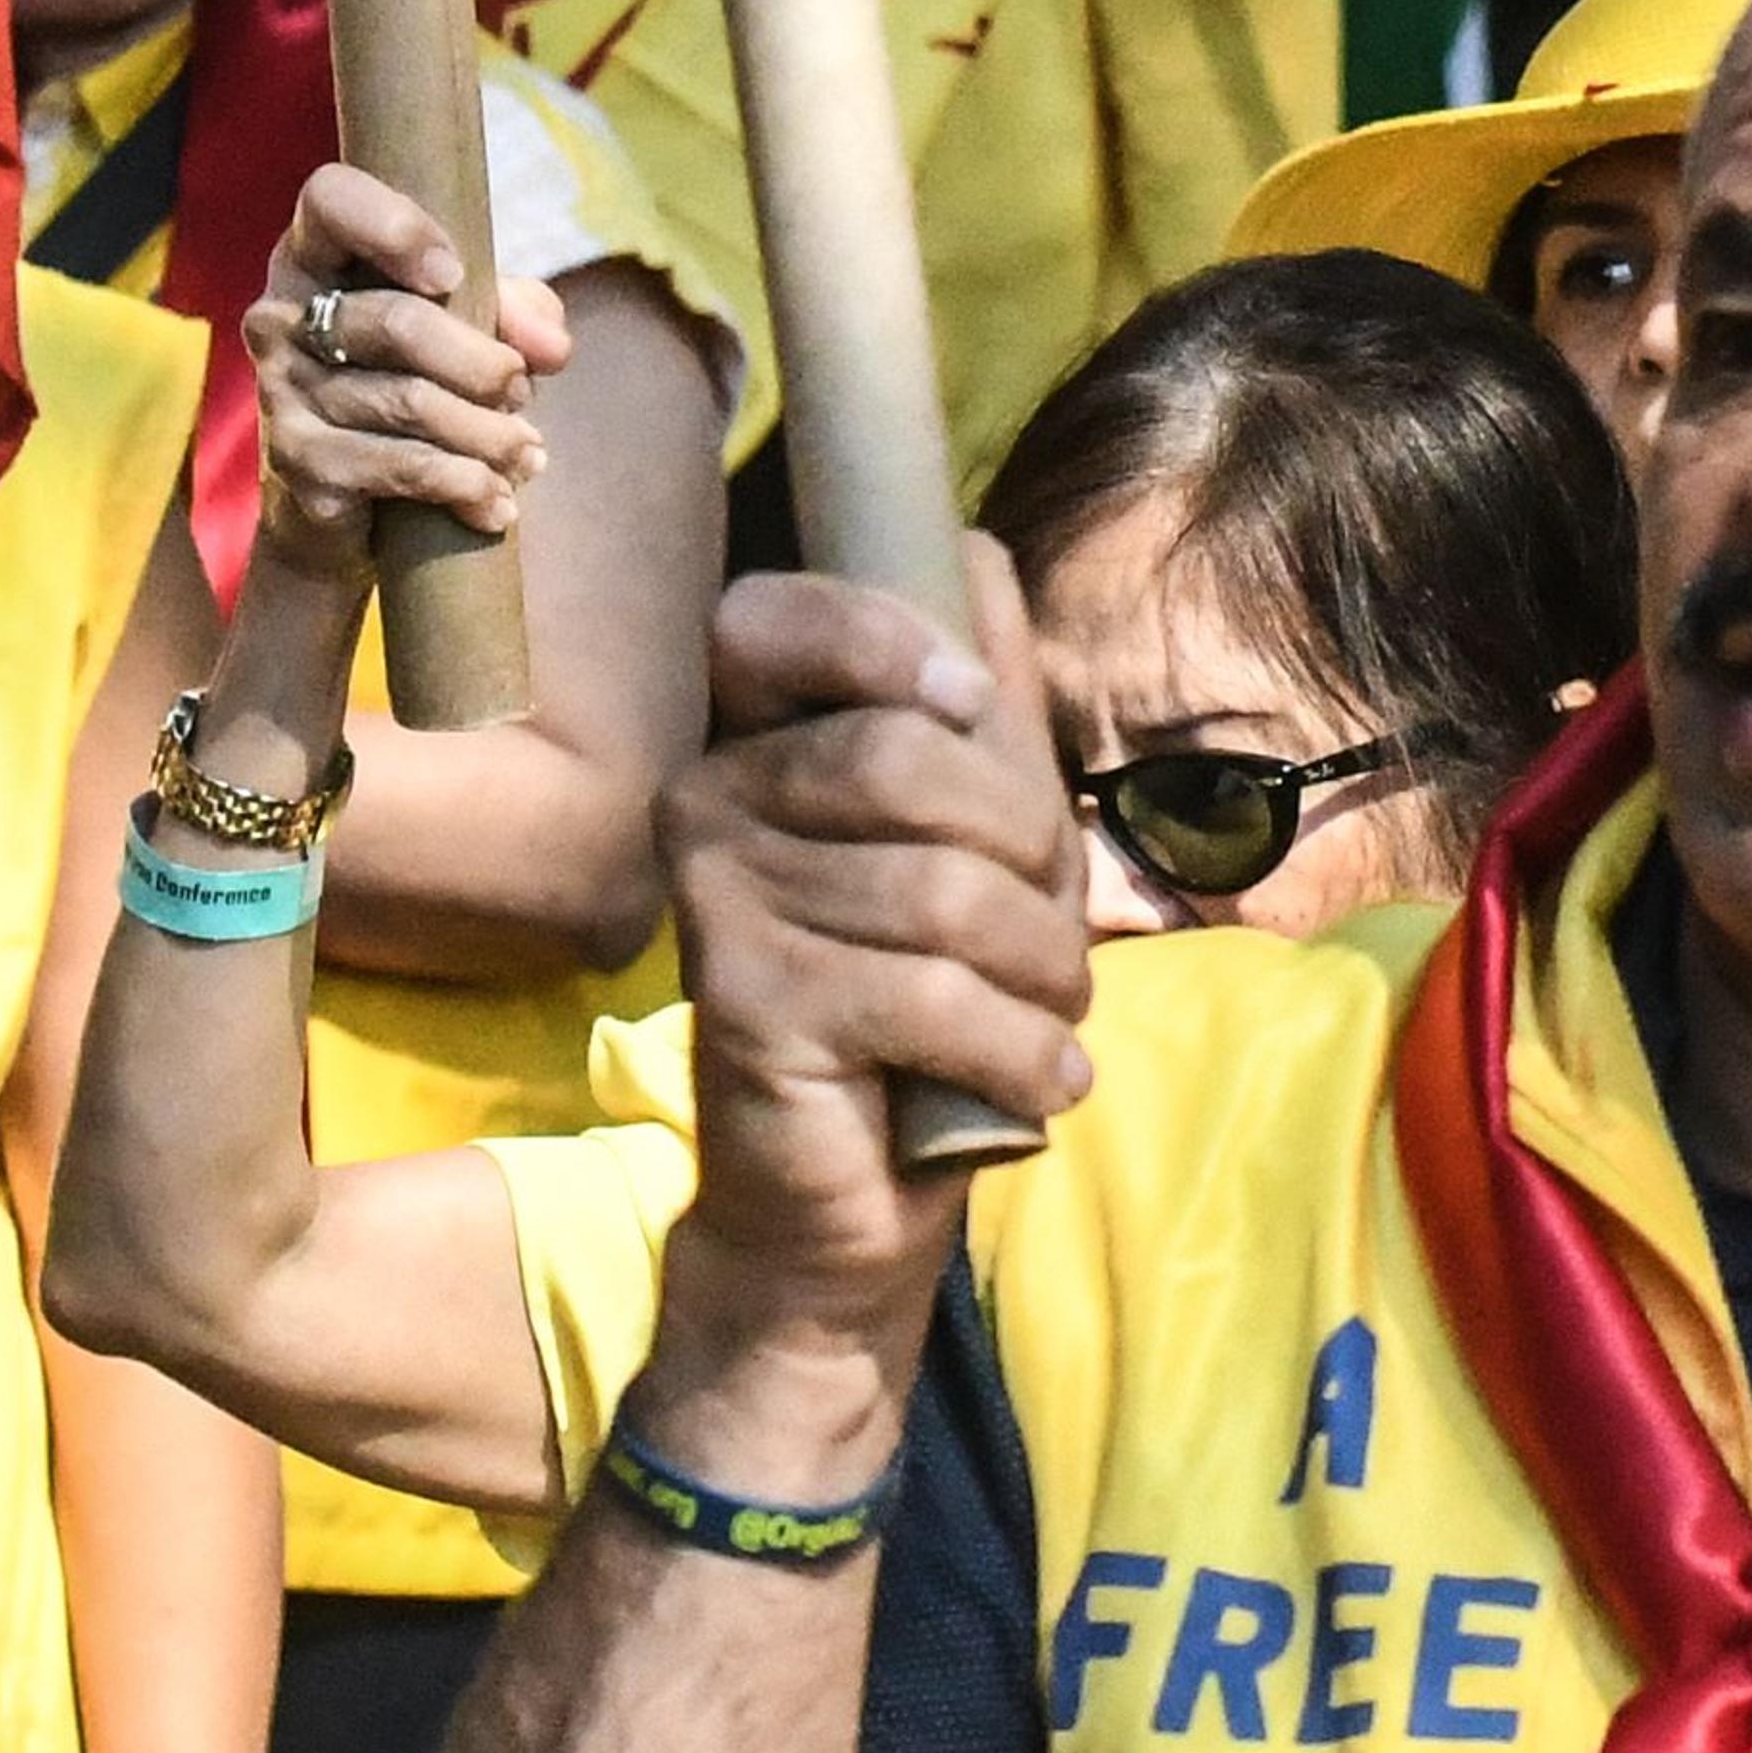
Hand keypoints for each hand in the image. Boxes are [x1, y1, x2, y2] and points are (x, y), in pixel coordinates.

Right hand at [241, 163, 565, 602]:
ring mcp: (279, 389)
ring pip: (409, 402)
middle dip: (485, 365)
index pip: (332, 198)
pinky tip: (497, 501)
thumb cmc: (421, 377)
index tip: (453, 274)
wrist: (354, 496)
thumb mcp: (474, 326)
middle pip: (399, 322)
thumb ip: (519, 313)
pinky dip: (462, 485)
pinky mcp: (293, 460)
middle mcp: (280, 313)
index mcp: (318, 255)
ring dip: (489, 435)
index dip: (395, 226)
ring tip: (529, 454)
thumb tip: (549, 347)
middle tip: (523, 391)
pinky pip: (397, 467)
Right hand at [644, 542, 1089, 1463]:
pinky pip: (934, 993)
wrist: (851, 1198)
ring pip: (946, 887)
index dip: (887, 638)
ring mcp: (717, 901)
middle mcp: (706, 802)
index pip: (782, 618)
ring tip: (1042, 1016)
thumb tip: (978, 554)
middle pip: (914, 758)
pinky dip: (1023, 1048)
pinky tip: (1038, 1083)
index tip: (967, 702)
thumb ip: (979, 698)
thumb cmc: (926, 994)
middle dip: (1031, 857)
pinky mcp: (749, 1002)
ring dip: (1041, 968)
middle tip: (1045, 938)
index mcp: (748, 740)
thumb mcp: (979, 833)